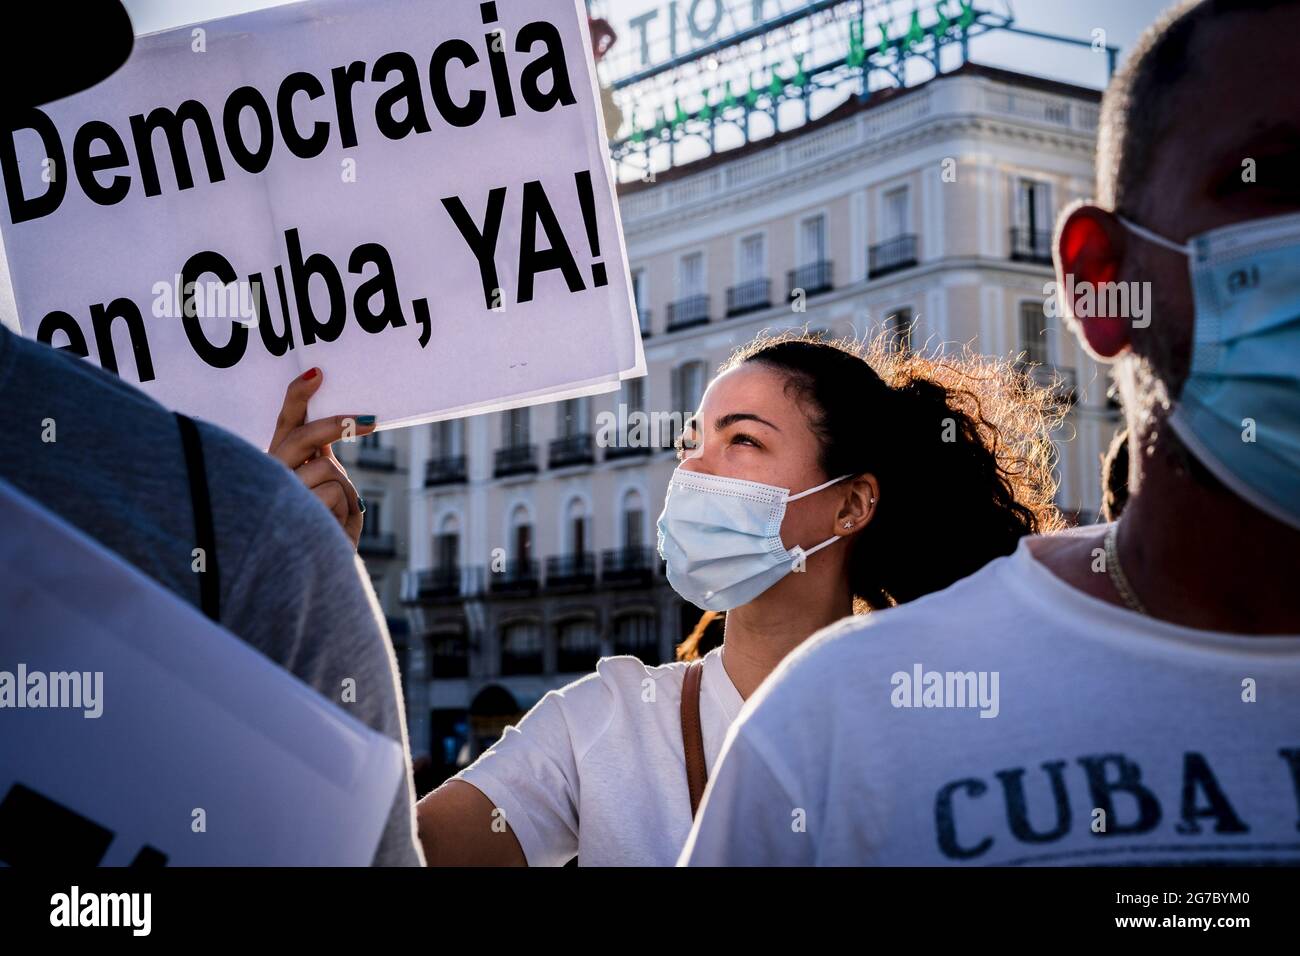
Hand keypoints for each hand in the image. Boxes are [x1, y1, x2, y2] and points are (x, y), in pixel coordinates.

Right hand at [267, 368, 375, 548]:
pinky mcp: (294, 515)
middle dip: (338, 426)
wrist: (318, 577)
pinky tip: (333, 530)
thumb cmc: (325, 530)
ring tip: (336, 518)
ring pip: (327, 471)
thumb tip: (347, 424)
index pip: (285, 425)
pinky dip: (347, 511)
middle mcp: (271, 477)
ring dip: (346, 493)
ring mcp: (279, 496)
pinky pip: (335, 495)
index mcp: (279, 464)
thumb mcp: (326, 490)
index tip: (317, 372)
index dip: (297, 398)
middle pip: (303, 438)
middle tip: (371, 420)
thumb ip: (324, 460)